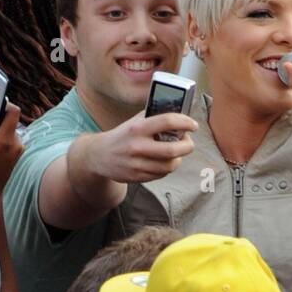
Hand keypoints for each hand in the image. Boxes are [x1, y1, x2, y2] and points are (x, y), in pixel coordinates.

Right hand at [76, 110, 196, 185]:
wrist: (99, 155)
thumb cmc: (122, 136)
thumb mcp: (134, 122)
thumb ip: (154, 118)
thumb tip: (179, 114)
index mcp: (137, 128)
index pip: (167, 121)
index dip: (185, 123)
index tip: (193, 125)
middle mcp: (137, 146)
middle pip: (172, 149)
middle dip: (187, 146)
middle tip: (189, 143)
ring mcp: (136, 164)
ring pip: (169, 165)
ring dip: (178, 159)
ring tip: (177, 154)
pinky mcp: (137, 177)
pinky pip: (161, 174)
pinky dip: (167, 168)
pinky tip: (165, 162)